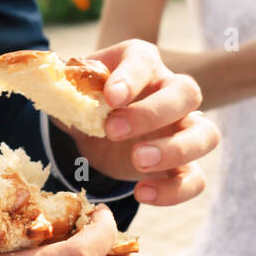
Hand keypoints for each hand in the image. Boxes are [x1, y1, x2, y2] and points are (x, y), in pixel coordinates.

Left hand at [64, 39, 218, 205]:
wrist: (97, 127)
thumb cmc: (88, 100)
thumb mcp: (71, 89)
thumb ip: (64, 86)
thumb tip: (49, 81)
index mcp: (141, 62)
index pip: (144, 62)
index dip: (130, 78)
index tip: (110, 97)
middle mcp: (171, 90)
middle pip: (187, 93)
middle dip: (152, 113)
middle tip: (114, 131)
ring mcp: (184, 128)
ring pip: (206, 135)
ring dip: (176, 150)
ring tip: (138, 163)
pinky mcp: (184, 165)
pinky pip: (195, 179)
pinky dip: (173, 191)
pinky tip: (141, 193)